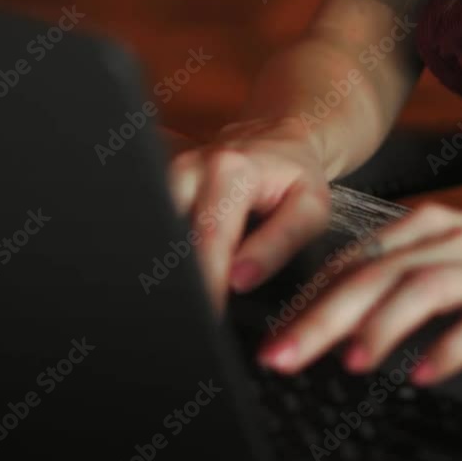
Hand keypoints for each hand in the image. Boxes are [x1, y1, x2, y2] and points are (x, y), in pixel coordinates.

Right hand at [169, 118, 331, 311]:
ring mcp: (167, 172)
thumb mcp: (308, 211)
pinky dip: (161, 250)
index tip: (208, 320)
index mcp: (230, 171)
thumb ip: (278, 244)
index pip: (209, 240)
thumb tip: (239, 279)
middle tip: (189, 319)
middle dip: (178, 280)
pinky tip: (174, 274)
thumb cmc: (297, 178)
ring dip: (167, 267)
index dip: (206, 285)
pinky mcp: (157, 180)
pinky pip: (152, 221)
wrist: (280, 140)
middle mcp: (190, 167)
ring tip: (182, 300)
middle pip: (170, 237)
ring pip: (153, 230)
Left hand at [258, 204, 461, 384]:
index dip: (308, 298)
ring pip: (421, 291)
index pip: (354, 261)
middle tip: (282, 354)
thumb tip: (340, 313)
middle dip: (321, 317)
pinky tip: (424, 373)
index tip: (274, 333)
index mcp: (427, 226)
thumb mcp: (453, 255)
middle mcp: (451, 240)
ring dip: (380, 327)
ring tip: (349, 361)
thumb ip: (400, 274)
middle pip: (374, 276)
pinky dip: (449, 349)